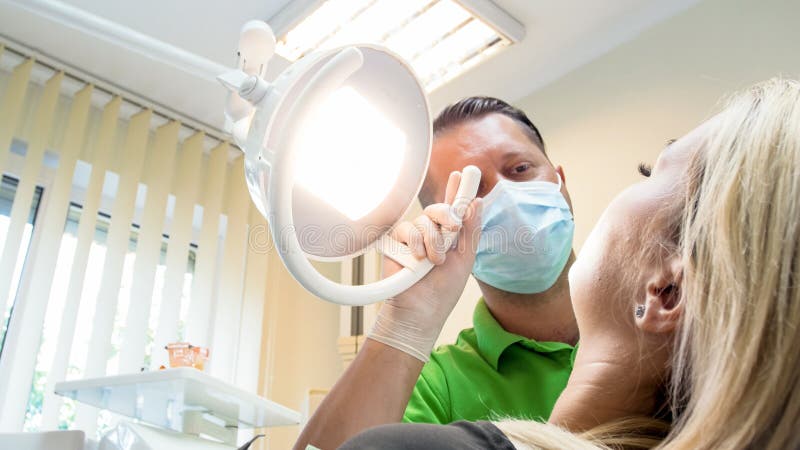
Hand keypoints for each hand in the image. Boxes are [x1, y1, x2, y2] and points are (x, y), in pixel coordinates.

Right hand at [369, 171, 482, 360]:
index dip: (458, 189)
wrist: (422, 310)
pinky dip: (415, 244)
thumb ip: (471, 230)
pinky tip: (416, 260)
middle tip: (454, 229)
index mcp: (450, 236)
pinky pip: (406, 229)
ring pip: (424, 220)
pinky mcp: (396, 242)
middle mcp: (431, 233)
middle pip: (438, 208)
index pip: (454, 208)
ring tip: (434, 262)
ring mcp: (413, 237)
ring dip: (433, 241)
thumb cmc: (444, 290)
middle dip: (448, 214)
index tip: (463, 174)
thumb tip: (477, 202)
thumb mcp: (465, 258)